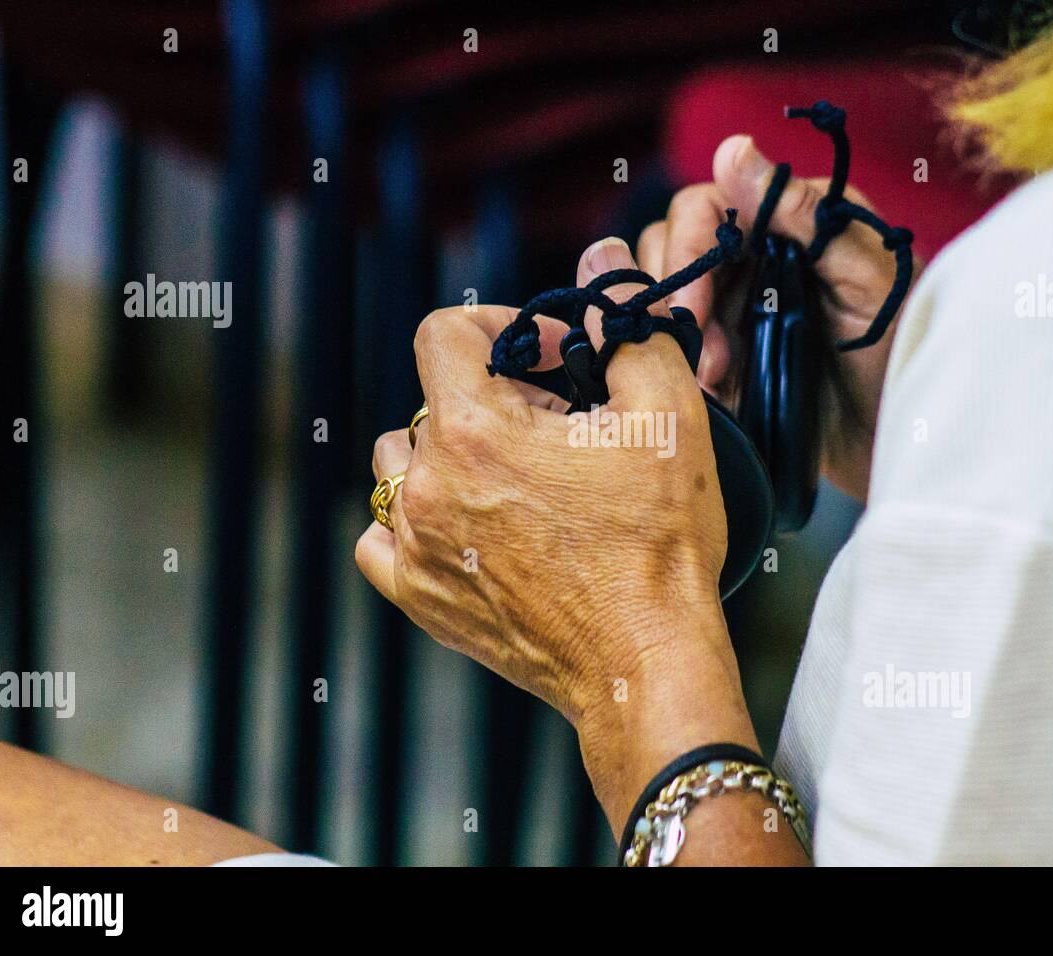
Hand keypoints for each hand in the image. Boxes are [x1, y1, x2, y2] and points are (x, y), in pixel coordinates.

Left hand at [355, 238, 758, 830]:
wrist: (646, 663)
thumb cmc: (660, 546)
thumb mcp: (671, 417)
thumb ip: (631, 331)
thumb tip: (608, 267)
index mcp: (474, 432)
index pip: (443, 333)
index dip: (503, 326)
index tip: (551, 357)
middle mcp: (427, 487)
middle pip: (430, 400)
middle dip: (495, 396)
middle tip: (559, 427)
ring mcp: (416, 547)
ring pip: (398, 465)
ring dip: (447, 454)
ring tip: (514, 476)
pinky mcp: (421, 599)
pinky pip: (381, 537)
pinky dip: (415, 520)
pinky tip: (470, 526)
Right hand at [638, 134, 919, 500]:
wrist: (905, 445)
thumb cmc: (904, 354)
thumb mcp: (869, 279)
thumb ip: (803, 215)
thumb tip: (732, 148)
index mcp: (790, 226)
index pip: (707, 208)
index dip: (689, 250)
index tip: (694, 308)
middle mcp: (754, 261)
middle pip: (670, 248)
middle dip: (677, 299)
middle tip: (710, 356)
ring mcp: (735, 312)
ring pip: (661, 297)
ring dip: (673, 334)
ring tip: (714, 376)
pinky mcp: (722, 362)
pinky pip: (670, 348)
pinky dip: (673, 363)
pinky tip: (705, 390)